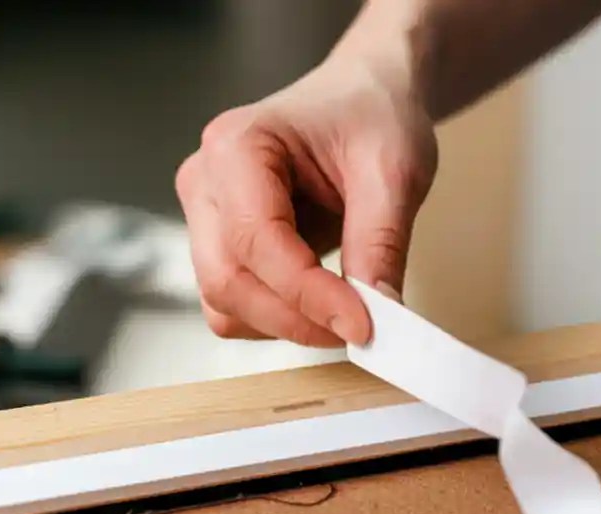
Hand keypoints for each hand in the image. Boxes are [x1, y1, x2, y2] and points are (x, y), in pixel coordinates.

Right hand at [175, 54, 437, 346]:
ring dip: (285, 324)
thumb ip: (381, 244)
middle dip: (295, 318)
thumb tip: (377, 317)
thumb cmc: (373, 115)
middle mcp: (205, 181)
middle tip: (361, 329)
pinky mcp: (219, 244)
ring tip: (347, 311)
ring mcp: (205, 215)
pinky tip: (323, 300)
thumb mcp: (395, 172)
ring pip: (224, 303)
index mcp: (237, 145)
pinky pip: (235, 305)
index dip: (308, 295)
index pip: (257, 241)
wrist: (365, 97)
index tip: (363, 326)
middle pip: (227, 280)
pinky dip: (278, 318)